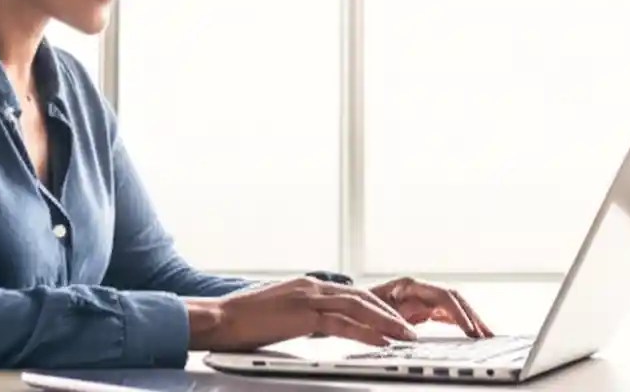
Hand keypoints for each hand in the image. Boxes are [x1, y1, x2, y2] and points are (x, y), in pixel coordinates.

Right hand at [185, 277, 417, 350]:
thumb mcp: (280, 315)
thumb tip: (317, 328)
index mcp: (308, 286)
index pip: (351, 295)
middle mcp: (312, 287)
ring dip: (386, 323)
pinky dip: (366, 333)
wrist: (219, 319)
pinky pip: (343, 324)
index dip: (377, 308)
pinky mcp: (302, 315)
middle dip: (389, 314)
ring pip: (358, 308)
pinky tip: (381, 343)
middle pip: (362, 297)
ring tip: (405, 337)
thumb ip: (302, 317)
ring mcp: (308, 298)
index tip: (394, 321)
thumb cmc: (243, 322)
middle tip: (410, 330)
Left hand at [369, 277, 493, 337]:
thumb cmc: (359, 306)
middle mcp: (419, 288)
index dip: (458, 313)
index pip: (442, 296)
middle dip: (472, 316)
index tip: (469, 329)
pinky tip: (472, 334)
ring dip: (471, 320)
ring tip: (488, 336)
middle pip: (454, 299)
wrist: (351, 303)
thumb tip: (410, 331)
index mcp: (408, 285)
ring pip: (454, 306)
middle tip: (487, 335)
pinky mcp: (424, 308)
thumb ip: (391, 318)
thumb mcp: (372, 312)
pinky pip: (448, 314)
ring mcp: (423, 297)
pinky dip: (462, 323)